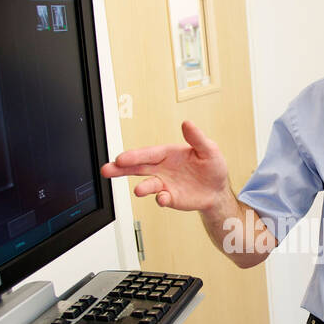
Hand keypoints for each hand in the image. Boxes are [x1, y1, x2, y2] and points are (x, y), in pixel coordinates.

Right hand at [100, 121, 229, 212]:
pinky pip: (162, 198)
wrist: (217, 190)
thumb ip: (197, 138)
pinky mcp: (171, 198)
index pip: (148, 153)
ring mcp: (165, 184)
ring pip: (148, 184)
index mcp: (168, 154)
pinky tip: (163, 198)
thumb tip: (187, 123)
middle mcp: (162, 169)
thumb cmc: (212, 166)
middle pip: (138, 168)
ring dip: (142, 187)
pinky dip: (161, 199)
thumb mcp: (209, 149)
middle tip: (107, 170)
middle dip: (121, 169)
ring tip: (138, 190)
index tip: (121, 158)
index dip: (134, 155)